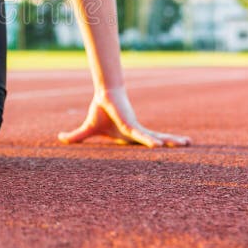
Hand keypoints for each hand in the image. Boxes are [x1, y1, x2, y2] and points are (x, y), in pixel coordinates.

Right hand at [58, 87, 190, 147]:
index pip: (146, 143)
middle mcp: (136, 133)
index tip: (168, 152)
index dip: (157, 146)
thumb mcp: (88, 129)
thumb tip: (58, 138)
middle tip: (189, 143)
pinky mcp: (132, 125)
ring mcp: (136, 129)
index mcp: (129, 136)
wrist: (101, 95)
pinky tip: (160, 145)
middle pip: (157, 139)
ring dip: (171, 141)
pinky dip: (151, 141)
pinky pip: (143, 136)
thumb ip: (77, 137)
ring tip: (188, 142)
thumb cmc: (99, 110)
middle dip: (172, 142)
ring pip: (156, 137)